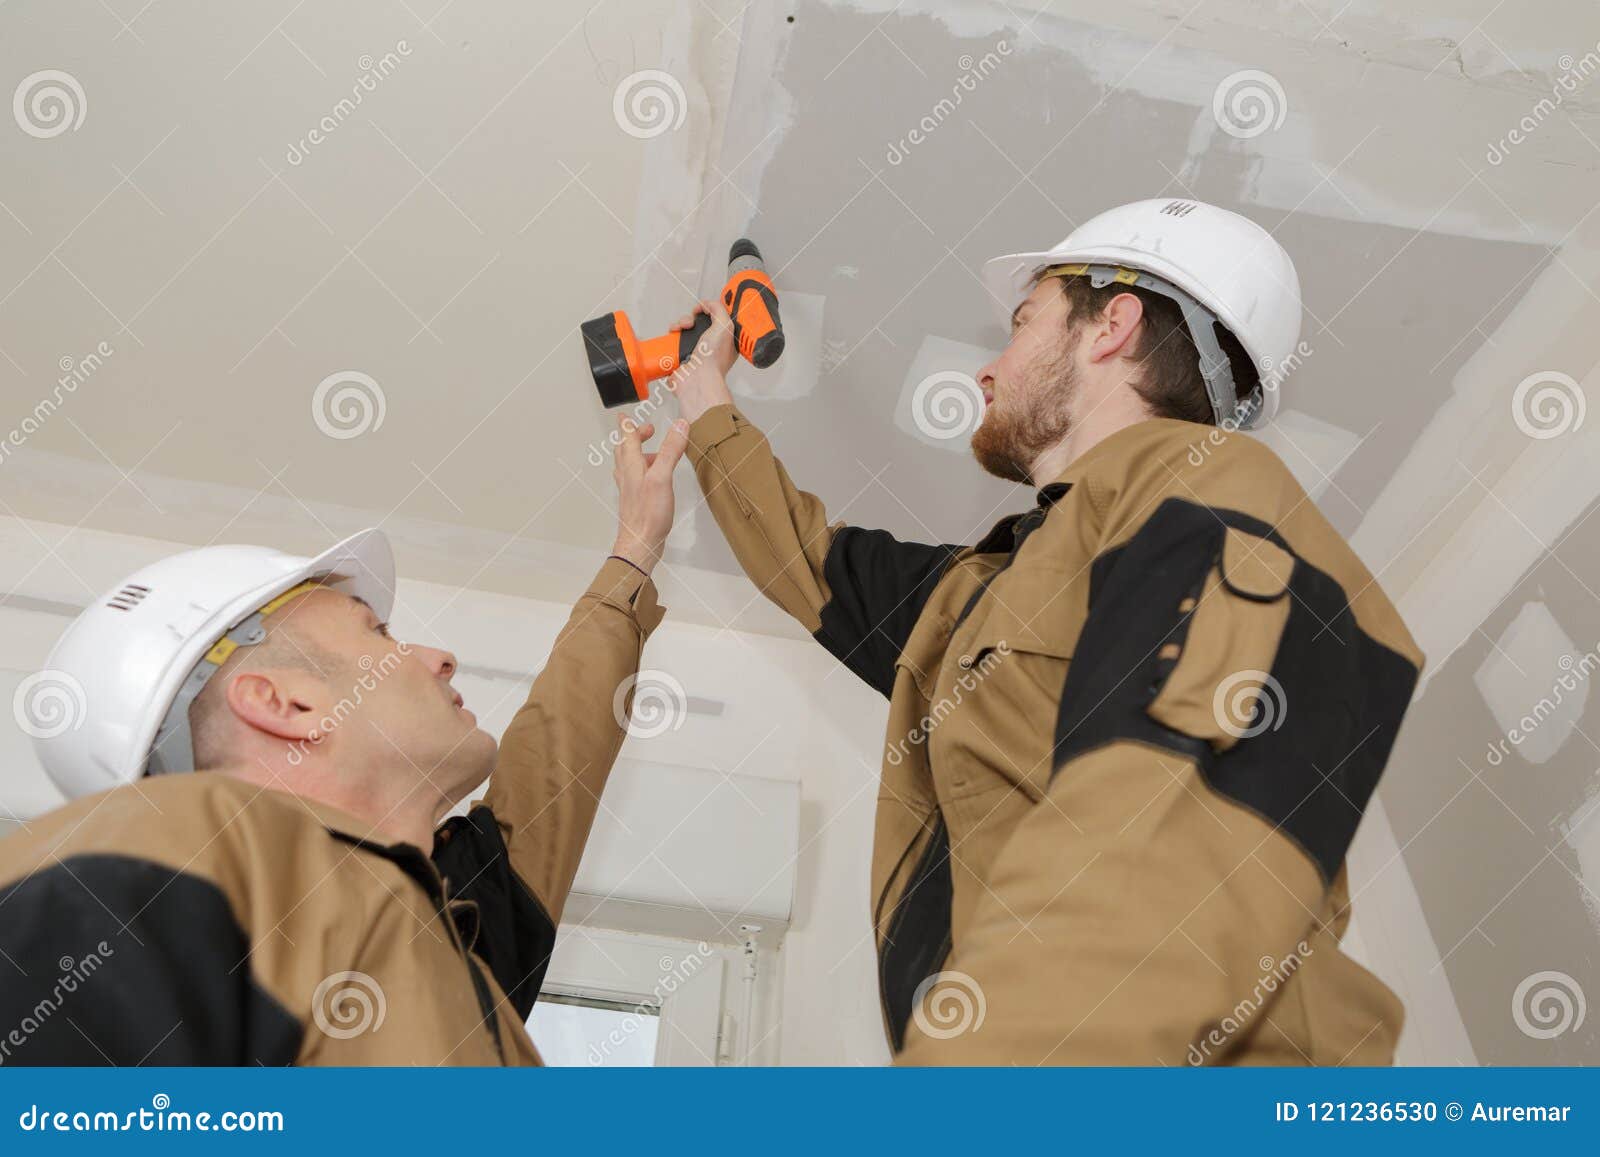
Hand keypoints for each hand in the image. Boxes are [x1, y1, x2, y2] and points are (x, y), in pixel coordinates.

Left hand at [610, 414, 689, 573]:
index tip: (624, 415)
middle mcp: (627, 474)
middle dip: (634, 436)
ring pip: (629, 464)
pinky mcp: (635, 500)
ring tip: (655, 453)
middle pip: (625, 449)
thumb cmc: (648, 514)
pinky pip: (635, 478)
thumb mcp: (662, 477)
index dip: (627, 424)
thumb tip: (680, 425)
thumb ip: (670, 450)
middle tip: (648, 430)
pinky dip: (643, 470)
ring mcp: (630, 488)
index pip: (626, 437)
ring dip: (639, 453)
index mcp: (631, 465)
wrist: (639, 543)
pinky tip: (652, 478)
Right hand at [665, 299, 735, 423]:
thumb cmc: (713, 360)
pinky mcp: (681, 355)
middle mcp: (711, 346)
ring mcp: (695, 351)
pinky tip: (674, 334)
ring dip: (680, 324)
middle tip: (692, 322)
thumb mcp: (725, 326)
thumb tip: (707, 305)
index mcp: (726, 341)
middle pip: (699, 322)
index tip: (704, 309)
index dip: (710, 311)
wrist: (696, 378)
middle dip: (692, 317)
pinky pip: (674, 339)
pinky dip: (672, 334)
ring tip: (680, 328)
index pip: (718, 319)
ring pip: (685, 329)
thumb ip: (719, 310)